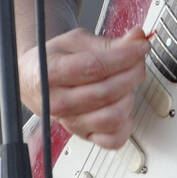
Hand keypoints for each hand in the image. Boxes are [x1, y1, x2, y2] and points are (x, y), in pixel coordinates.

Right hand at [19, 26, 150, 149]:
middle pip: (107, 92)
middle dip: (132, 72)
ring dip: (128, 96)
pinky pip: (113, 139)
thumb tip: (136, 38)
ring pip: (113, 116)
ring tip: (126, 82)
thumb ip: (108, 43)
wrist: (37, 81)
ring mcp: (71, 123)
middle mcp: (58, 103)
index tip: (140, 46)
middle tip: (137, 60)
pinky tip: (122, 105)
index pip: (94, 67)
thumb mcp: (76, 42)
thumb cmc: (55, 60)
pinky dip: (126, 123)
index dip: (124, 56)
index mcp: (50, 73)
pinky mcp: (84, 136)